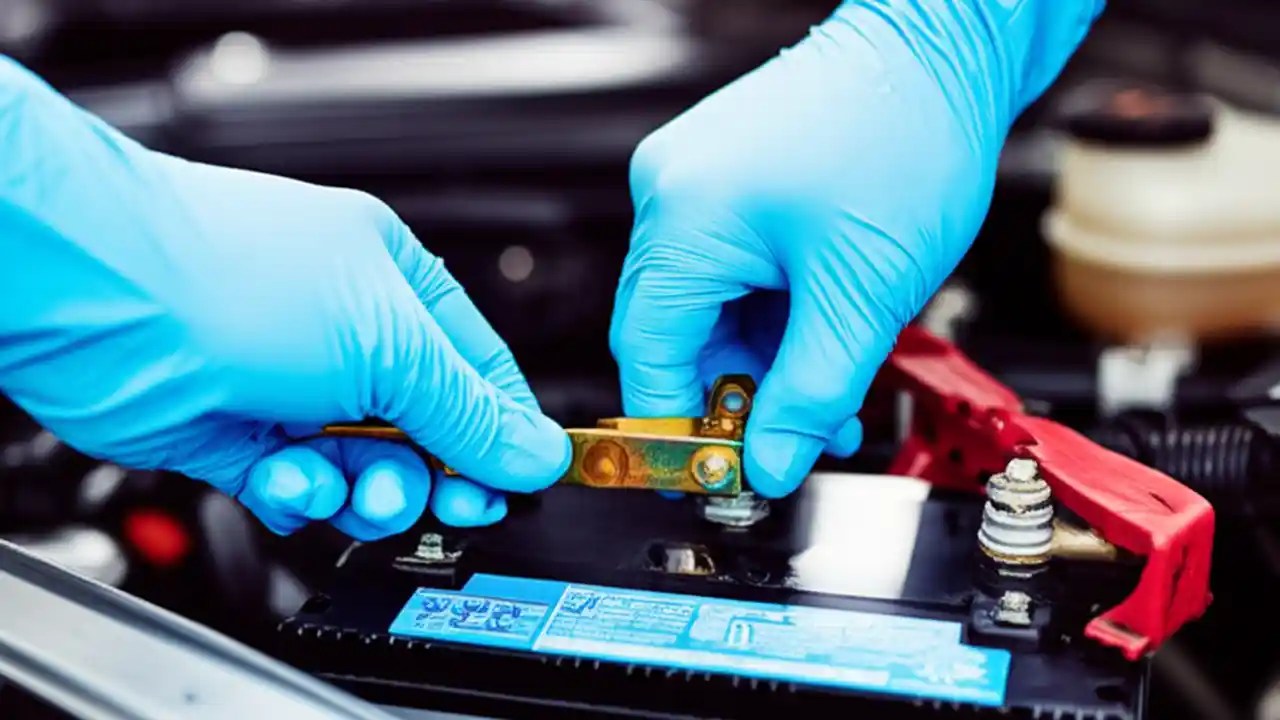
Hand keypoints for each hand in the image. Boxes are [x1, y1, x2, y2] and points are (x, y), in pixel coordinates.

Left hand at [0, 58, 569, 538]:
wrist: (97, 301)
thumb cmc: (230, 277)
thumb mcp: (388, 345)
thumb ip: (468, 412)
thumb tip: (533, 452)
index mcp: (393, 282)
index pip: (477, 370)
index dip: (501, 431)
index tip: (516, 482)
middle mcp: (344, 331)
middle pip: (422, 429)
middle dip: (430, 472)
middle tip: (439, 501)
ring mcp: (289, 383)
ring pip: (361, 468)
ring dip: (363, 489)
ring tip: (350, 486)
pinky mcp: (239, 434)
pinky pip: (300, 487)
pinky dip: (300, 494)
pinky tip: (286, 477)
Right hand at [611, 1, 1101, 496]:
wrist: (943, 49)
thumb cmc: (907, 133)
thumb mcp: (863, 294)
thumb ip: (811, 396)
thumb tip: (770, 464)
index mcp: (685, 216)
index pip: (649, 353)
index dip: (676, 429)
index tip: (706, 477)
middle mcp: (671, 191)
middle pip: (674, 334)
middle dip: (736, 397)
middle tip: (786, 442)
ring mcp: (694, 180)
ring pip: (707, 310)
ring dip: (762, 362)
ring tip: (827, 394)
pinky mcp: (723, 179)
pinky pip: (727, 272)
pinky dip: (769, 317)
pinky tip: (817, 341)